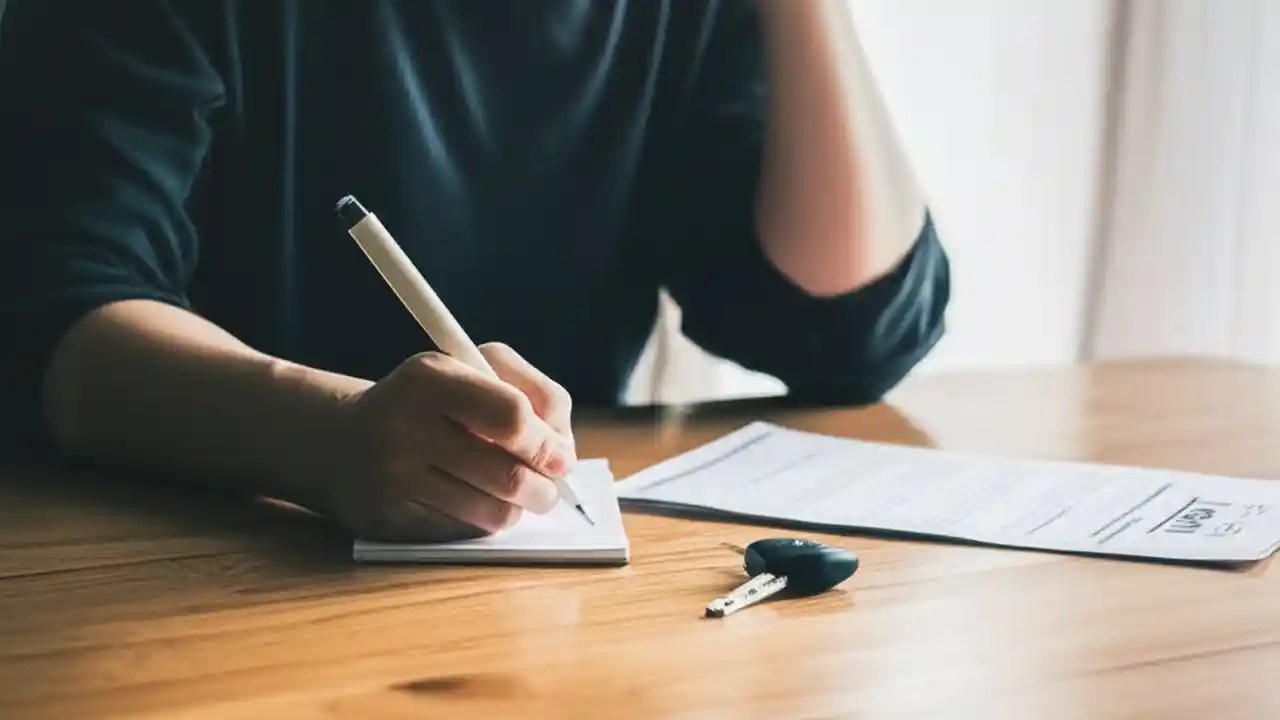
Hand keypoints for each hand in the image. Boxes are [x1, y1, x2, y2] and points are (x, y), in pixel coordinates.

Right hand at [324, 343, 574, 541]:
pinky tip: (472, 501)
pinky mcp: (387, 520)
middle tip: (549, 488)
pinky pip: (462, 532)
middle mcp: (404, 425)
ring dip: (517, 509)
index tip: (560, 455)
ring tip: (516, 495)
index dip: (547, 442)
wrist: (342, 439)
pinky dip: (482, 520)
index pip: (512, 415)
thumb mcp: (472, 369)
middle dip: (544, 488)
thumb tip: (564, 455)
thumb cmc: (429, 401)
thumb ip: (531, 394)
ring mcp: (392, 477)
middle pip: (507, 475)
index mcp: (429, 377)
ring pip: (491, 512)